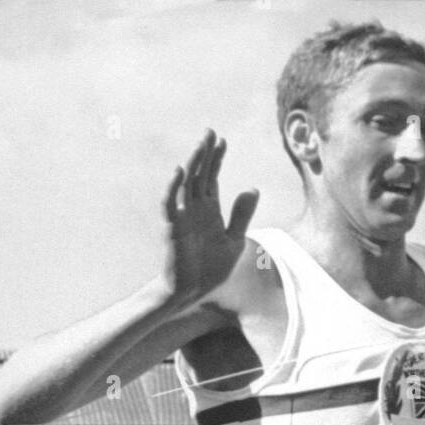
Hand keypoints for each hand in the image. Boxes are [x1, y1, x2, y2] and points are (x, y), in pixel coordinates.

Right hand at [161, 130, 258, 308]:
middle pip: (200, 175)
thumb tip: (253, 188)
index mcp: (210, 211)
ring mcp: (184, 216)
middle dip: (206, 154)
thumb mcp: (234, 241)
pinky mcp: (174, 227)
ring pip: (187, 183)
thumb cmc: (210, 269)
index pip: (212, 178)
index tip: (223, 141)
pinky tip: (180, 171)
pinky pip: (171, 203)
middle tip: (211, 131)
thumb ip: (242, 215)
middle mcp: (195, 209)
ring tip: (201, 144)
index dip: (217, 160)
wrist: (193, 292)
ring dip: (193, 163)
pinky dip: (173, 187)